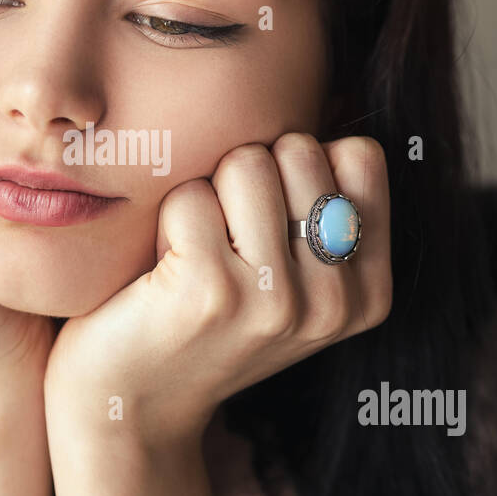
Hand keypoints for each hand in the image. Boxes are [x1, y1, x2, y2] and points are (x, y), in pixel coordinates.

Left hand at [43, 134, 392, 451]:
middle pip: (300, 149)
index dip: (299, 164)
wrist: (128, 406)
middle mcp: (335, 302)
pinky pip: (190, 194)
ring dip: (204, 191)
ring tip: (190, 252)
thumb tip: (341, 88)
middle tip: (218, 241)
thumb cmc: (199, 316)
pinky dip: (164, 216)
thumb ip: (319, 203)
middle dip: (246, 172)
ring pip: (248, 162)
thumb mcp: (284, 272)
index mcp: (368, 292)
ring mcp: (276, 300)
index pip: (360, 155)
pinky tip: (159, 271)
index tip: (263, 221)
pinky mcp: (211, 292)